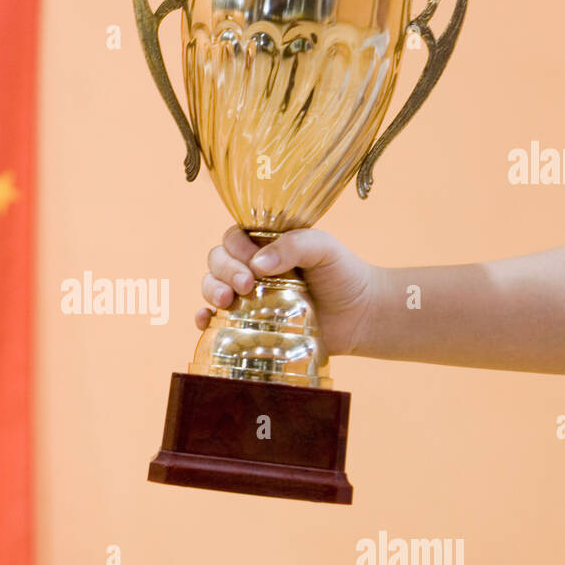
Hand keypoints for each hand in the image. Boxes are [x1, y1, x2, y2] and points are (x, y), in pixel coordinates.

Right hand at [196, 226, 374, 355]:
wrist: (361, 315)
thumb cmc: (344, 275)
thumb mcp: (324, 248)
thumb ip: (294, 245)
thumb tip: (257, 263)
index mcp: (265, 245)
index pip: (234, 238)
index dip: (236, 248)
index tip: (254, 263)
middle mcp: (251, 269)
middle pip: (217, 261)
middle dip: (223, 271)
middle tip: (246, 285)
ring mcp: (248, 298)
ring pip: (211, 286)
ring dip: (210, 291)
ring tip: (225, 301)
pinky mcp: (249, 325)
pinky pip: (215, 321)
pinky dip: (203, 319)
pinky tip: (206, 320)